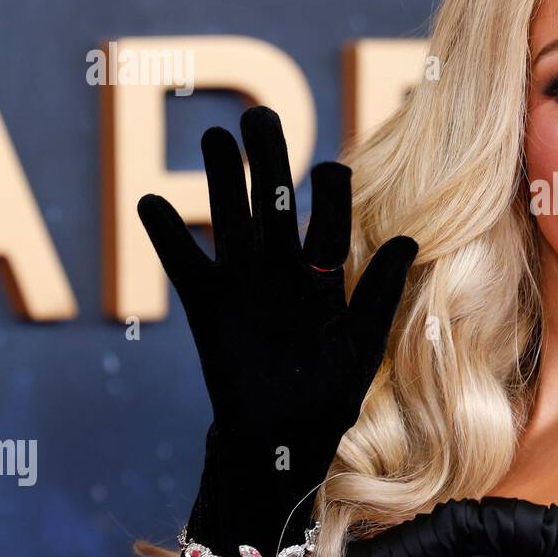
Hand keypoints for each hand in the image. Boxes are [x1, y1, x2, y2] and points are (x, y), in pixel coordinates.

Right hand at [138, 105, 415, 556]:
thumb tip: (408, 236)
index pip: (329, 219)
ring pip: (232, 220)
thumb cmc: (329, 395)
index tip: (329, 167)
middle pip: (274, 203)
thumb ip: (381, 290)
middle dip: (268, 160)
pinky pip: (185, 264)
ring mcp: (244, 285)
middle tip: (259, 115)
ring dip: (220, 180)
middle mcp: (284, 271)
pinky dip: (166, 236)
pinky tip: (149, 200)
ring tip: (212, 136)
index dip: (329, 192)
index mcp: (326, 276)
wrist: (283, 441)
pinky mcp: (209, 308)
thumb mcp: (362, 341)